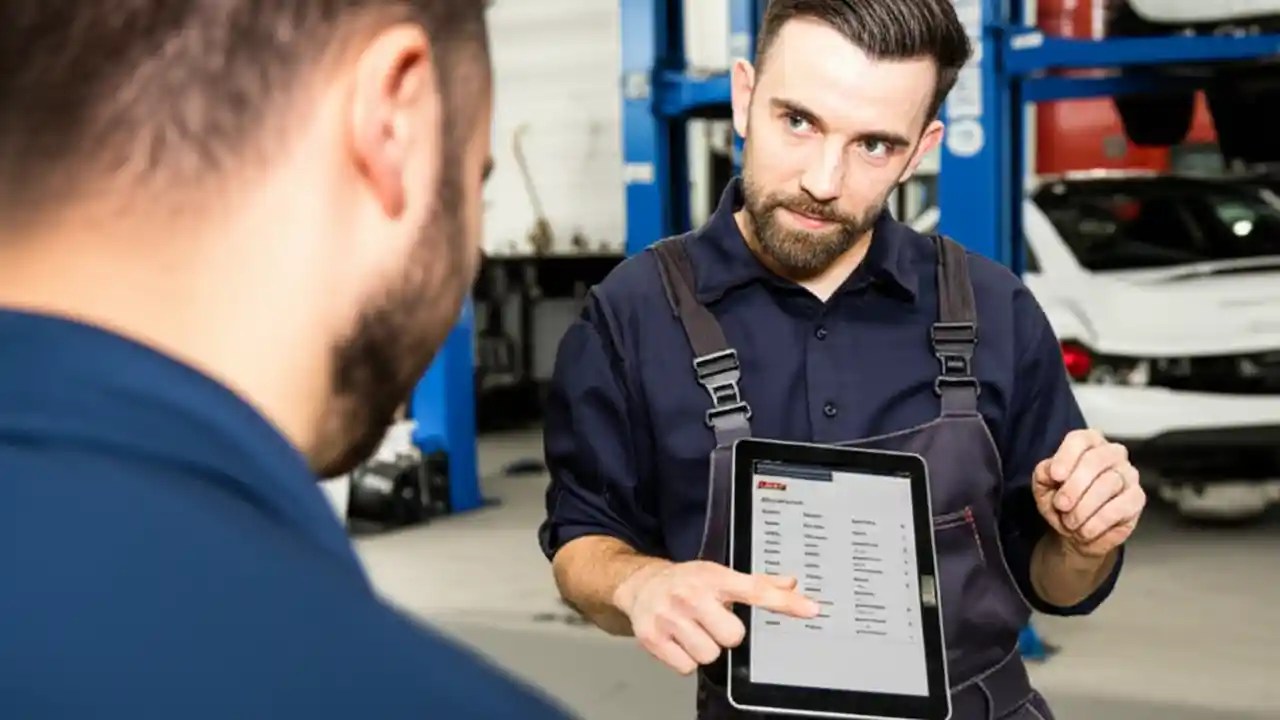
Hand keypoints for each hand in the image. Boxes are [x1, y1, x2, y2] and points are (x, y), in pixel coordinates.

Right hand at [614, 560, 819, 674]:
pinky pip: (687, 667)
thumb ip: (757, 583)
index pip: (756, 590)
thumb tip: (791, 584)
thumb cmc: (686, 582)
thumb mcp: (719, 575)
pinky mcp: (654, 639)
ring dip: (705, 648)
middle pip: (733, 636)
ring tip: (695, 631)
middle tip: (713, 622)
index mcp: (714, 578)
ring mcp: (671, 618)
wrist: (640, 585)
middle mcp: (692, 596)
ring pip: (710, 655)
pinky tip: (681, 641)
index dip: (785, 602)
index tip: (811, 610)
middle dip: (726, 634)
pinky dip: (686, 659)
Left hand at [1033, 429, 1145, 558]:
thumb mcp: (1044, 486)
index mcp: (1087, 443)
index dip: (1067, 457)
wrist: (1076, 531)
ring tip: (1071, 521)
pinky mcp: (1137, 498)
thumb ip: (1044, 473)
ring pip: (1110, 483)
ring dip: (1085, 507)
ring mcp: (1128, 474)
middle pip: (1096, 459)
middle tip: (1061, 505)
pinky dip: (1100, 521)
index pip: (1080, 439)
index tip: (1055, 476)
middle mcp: (1112, 454)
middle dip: (1075, 485)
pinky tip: (1086, 530)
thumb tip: (1051, 470)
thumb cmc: (1061, 501)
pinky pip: (1122, 506)